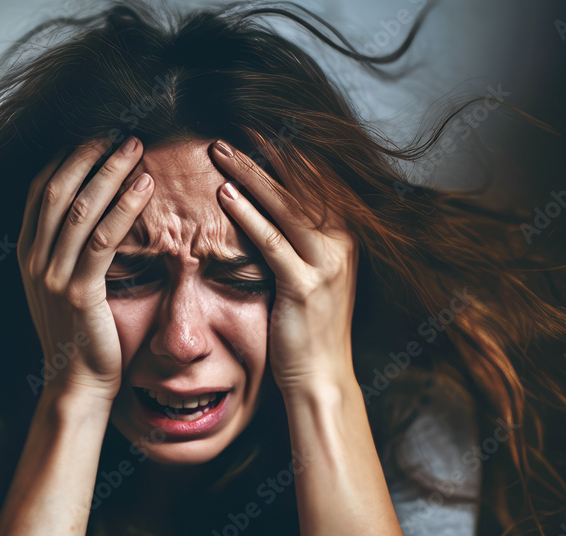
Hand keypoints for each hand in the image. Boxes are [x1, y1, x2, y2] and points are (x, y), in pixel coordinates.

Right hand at [17, 137, 153, 401]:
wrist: (76, 385)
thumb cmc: (79, 336)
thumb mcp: (61, 288)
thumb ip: (66, 252)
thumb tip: (89, 214)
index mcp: (27, 255)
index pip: (40, 192)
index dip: (65, 158)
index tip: (96, 136)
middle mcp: (33, 261)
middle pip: (56, 190)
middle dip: (87, 155)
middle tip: (119, 131)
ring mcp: (52, 277)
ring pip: (79, 209)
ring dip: (109, 172)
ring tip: (136, 148)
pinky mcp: (79, 294)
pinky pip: (102, 240)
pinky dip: (124, 208)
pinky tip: (145, 187)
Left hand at [208, 140, 358, 394]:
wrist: (322, 378)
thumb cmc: (310, 330)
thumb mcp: (313, 277)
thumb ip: (300, 243)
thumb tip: (271, 212)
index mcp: (345, 238)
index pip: (317, 181)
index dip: (288, 152)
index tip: (258, 129)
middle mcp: (342, 244)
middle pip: (302, 183)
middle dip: (268, 151)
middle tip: (236, 126)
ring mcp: (326, 264)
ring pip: (285, 204)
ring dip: (250, 173)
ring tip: (220, 150)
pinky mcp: (305, 285)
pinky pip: (272, 241)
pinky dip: (248, 214)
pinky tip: (225, 194)